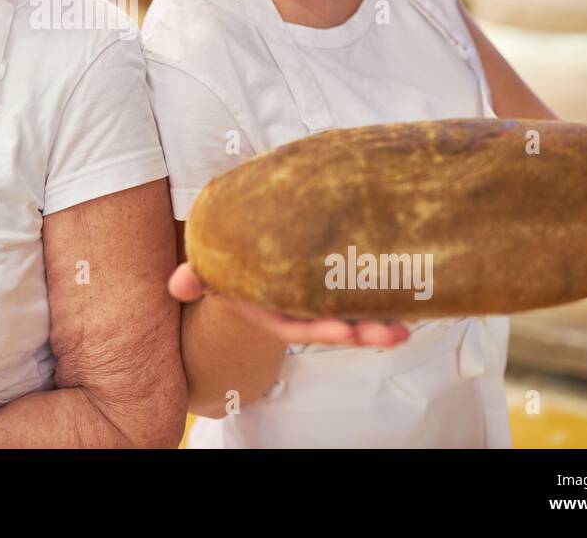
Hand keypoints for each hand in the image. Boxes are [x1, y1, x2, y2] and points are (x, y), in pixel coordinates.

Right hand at [169, 262, 409, 347]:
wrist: (246, 252)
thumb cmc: (230, 263)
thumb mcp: (213, 270)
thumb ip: (198, 276)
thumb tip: (176, 284)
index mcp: (270, 308)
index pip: (297, 324)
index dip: (321, 330)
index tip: (345, 333)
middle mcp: (298, 307)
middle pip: (332, 324)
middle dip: (363, 331)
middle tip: (394, 332)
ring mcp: (319, 297)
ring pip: (352, 312)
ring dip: (381, 320)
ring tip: (410, 323)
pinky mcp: (335, 278)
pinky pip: (360, 289)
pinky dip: (384, 293)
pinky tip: (411, 294)